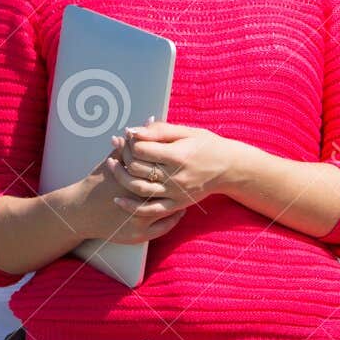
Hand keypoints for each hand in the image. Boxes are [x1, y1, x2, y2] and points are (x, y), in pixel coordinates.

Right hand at [70, 156, 187, 244]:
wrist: (81, 211)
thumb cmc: (97, 183)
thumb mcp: (112, 163)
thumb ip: (128, 146)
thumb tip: (140, 125)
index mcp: (134, 182)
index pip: (161, 172)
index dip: (174, 166)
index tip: (185, 160)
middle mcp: (139, 202)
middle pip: (168, 191)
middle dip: (181, 184)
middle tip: (192, 177)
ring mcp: (140, 220)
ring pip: (169, 210)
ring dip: (180, 202)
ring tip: (187, 194)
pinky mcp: (139, 235)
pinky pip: (164, 228)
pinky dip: (174, 219)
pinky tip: (179, 211)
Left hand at [113, 121, 236, 210]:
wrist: (229, 168)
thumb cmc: (207, 145)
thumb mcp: (187, 132)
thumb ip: (160, 130)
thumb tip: (133, 130)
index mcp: (178, 155)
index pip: (142, 149)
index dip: (130, 141)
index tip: (127, 136)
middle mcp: (176, 176)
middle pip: (138, 168)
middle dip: (123, 156)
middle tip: (116, 148)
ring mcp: (175, 193)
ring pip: (139, 188)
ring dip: (120, 177)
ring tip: (111, 166)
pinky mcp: (176, 205)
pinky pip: (150, 210)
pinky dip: (131, 207)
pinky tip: (118, 199)